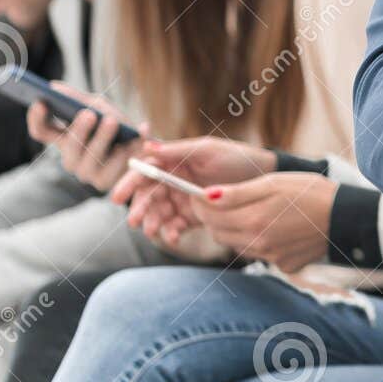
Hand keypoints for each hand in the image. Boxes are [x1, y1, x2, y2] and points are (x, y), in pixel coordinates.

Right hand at [28, 83, 145, 192]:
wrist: (142, 153)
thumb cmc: (116, 127)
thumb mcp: (98, 108)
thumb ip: (78, 99)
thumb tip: (54, 87)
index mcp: (64, 139)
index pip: (42, 131)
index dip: (37, 118)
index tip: (40, 101)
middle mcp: (71, 157)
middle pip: (70, 145)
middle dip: (79, 129)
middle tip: (88, 113)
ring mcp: (88, 172)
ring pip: (93, 157)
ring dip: (103, 138)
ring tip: (112, 120)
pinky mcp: (107, 182)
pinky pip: (120, 163)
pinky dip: (134, 144)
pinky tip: (143, 128)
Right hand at [111, 136, 278, 246]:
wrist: (264, 177)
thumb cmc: (236, 156)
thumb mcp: (207, 150)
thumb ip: (177, 150)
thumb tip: (147, 145)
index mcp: (174, 162)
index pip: (145, 172)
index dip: (129, 183)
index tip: (118, 197)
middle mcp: (175, 181)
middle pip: (149, 196)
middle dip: (140, 209)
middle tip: (135, 221)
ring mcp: (184, 200)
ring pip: (160, 213)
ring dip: (153, 222)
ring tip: (154, 231)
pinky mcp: (195, 216)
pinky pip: (177, 225)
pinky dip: (172, 232)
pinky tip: (173, 236)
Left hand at [194, 173, 338, 272]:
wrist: (347, 217)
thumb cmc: (311, 192)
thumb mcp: (273, 183)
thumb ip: (238, 193)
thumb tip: (206, 196)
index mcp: (252, 220)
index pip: (209, 216)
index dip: (200, 203)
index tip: (200, 193)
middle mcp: (257, 244)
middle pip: (219, 233)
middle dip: (215, 217)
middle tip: (224, 201)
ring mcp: (270, 257)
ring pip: (237, 244)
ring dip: (236, 229)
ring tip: (254, 211)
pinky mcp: (283, 265)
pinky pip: (260, 254)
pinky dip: (259, 241)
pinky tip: (276, 227)